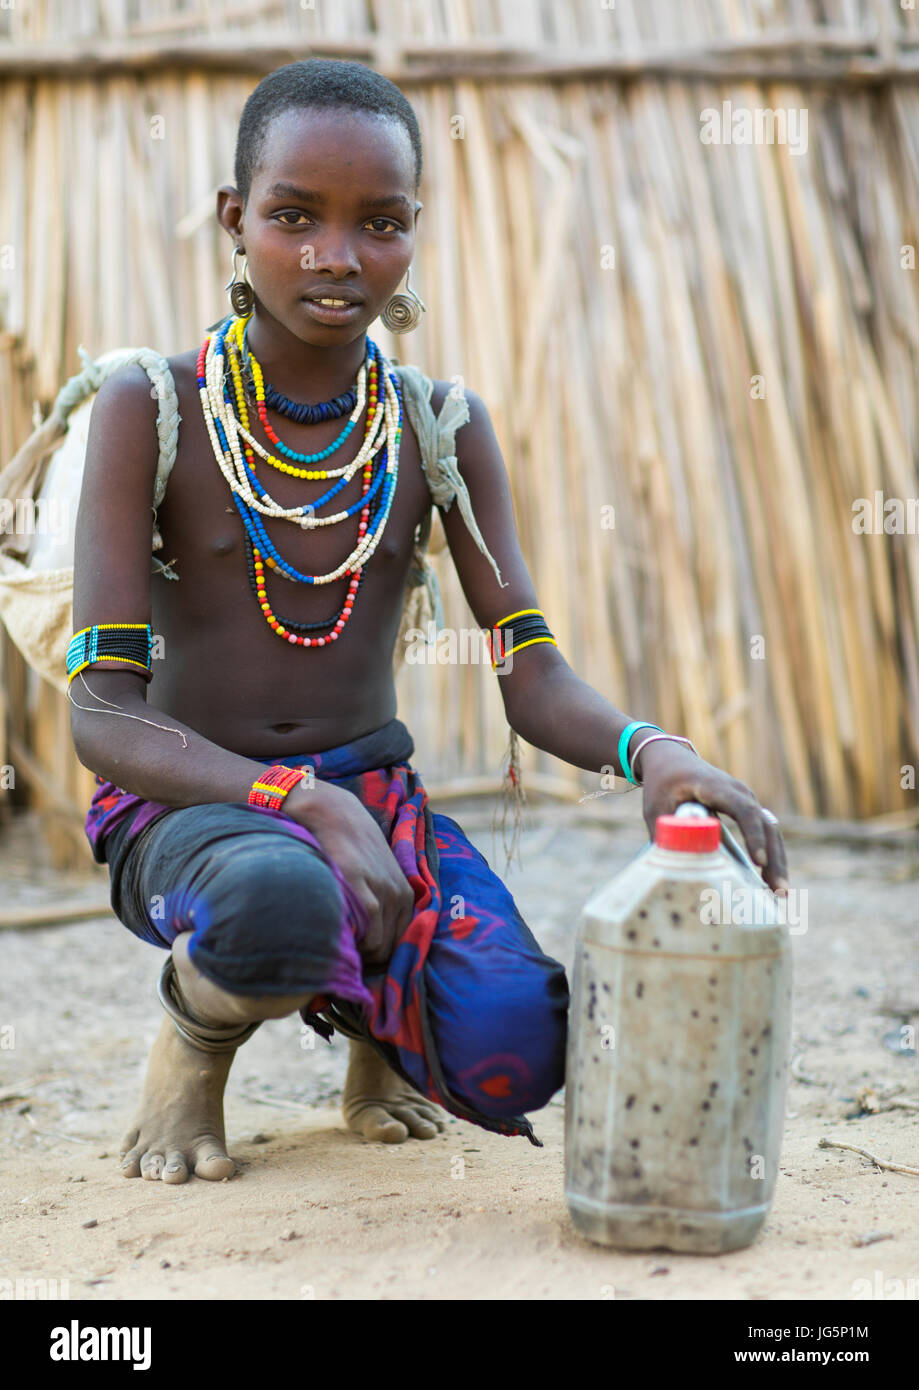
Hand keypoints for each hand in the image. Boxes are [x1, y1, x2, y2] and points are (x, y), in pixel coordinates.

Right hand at [284, 779, 415, 968]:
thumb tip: (368, 941)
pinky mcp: (360, 887)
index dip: (380, 958)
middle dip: (369, 962)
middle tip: (346, 959)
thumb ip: (378, 901)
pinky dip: (355, 947)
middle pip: (390, 951)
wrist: (332, 813)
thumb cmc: (349, 846)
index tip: (359, 960)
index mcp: (405, 893)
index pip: (401, 944)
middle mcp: (398, 894)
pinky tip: (337, 938)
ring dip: (359, 957)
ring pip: (379, 948)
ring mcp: (381, 891)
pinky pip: (367, 936)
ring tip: (338, 948)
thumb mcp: (375, 873)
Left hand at [635, 740, 789, 894]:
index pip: (743, 810)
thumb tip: (672, 871)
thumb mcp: (655, 807)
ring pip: (770, 829)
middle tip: (779, 891)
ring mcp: (746, 799)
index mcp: (715, 787)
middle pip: (764, 823)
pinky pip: (765, 832)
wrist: (671, 759)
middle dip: (774, 858)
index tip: (757, 861)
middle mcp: (738, 792)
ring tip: (780, 895)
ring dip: (777, 861)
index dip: (752, 835)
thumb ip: (664, 835)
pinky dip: (771, 855)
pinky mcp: (747, 809)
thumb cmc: (663, 784)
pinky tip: (771, 882)